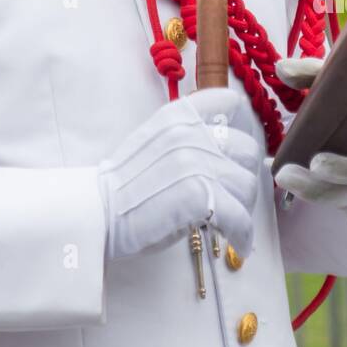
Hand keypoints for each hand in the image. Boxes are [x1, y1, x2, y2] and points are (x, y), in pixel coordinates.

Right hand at [98, 88, 261, 262]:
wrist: (98, 210)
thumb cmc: (126, 186)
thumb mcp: (156, 143)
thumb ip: (188, 139)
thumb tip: (225, 158)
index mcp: (178, 115)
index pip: (228, 103)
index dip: (240, 126)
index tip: (235, 152)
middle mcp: (190, 132)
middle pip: (247, 150)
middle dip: (244, 177)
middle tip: (234, 198)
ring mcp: (196, 162)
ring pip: (247, 185)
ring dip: (244, 208)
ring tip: (231, 223)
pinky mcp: (199, 196)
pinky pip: (240, 217)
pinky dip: (243, 234)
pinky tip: (237, 243)